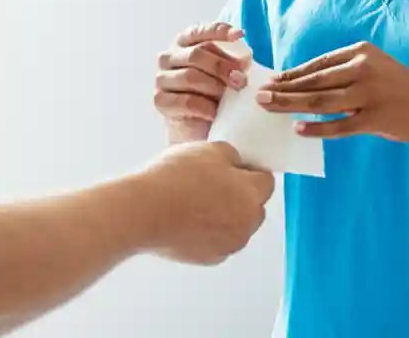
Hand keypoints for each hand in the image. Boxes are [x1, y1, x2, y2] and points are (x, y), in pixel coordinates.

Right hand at [135, 142, 274, 264]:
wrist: (142, 212)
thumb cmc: (171, 182)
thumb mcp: (208, 149)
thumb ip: (231, 156)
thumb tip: (235, 162)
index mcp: (249, 194)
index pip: (266, 181)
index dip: (249, 172)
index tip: (236, 169)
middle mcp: (245, 223)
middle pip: (254, 207)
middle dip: (240, 196)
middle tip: (213, 184)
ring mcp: (228, 244)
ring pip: (237, 226)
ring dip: (225, 215)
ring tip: (195, 202)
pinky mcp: (210, 258)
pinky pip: (218, 241)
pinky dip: (209, 232)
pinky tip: (188, 219)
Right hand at [154, 22, 250, 143]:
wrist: (198, 128)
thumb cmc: (213, 95)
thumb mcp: (225, 74)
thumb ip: (232, 63)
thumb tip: (246, 60)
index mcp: (183, 43)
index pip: (199, 31)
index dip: (219, 31)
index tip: (240, 35)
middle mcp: (168, 57)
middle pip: (197, 54)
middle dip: (222, 66)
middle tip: (241, 79)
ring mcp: (161, 78)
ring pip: (191, 77)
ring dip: (215, 87)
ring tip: (230, 97)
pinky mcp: (160, 100)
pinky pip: (187, 101)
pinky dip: (206, 107)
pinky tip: (216, 112)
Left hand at [256, 42, 408, 142]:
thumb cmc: (399, 88)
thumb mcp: (374, 68)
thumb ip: (344, 73)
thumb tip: (303, 84)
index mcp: (360, 52)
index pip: (317, 64)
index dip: (291, 74)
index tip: (270, 81)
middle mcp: (363, 69)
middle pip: (314, 82)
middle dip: (283, 89)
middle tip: (259, 95)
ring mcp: (369, 94)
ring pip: (320, 101)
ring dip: (290, 105)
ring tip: (269, 108)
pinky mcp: (375, 119)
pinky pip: (339, 125)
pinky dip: (317, 128)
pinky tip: (298, 129)